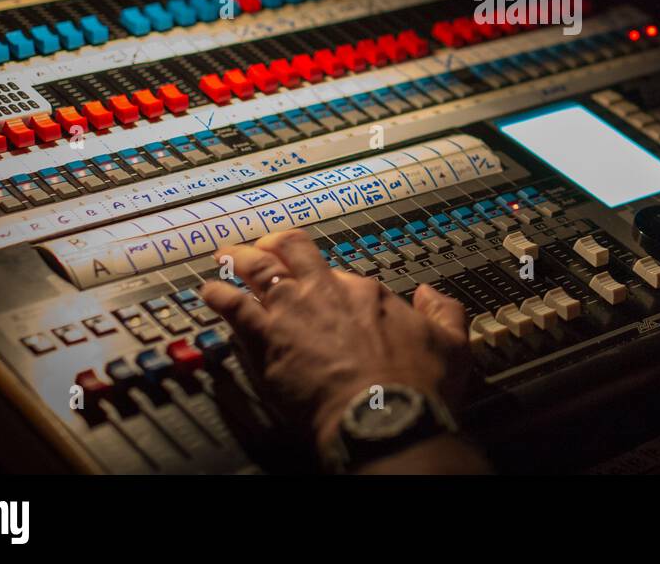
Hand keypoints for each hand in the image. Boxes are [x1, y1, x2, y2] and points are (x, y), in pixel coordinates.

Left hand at [199, 230, 471, 460]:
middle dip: (277, 245)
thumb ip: (444, 313)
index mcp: (369, 292)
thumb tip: (433, 297)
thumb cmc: (416, 386)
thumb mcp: (452, 344)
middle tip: (264, 243)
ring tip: (227, 255)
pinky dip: (218, 295)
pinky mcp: (267, 337)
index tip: (326, 284)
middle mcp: (329, 292)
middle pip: (295, 252)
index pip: (341, 274)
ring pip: (259, 271)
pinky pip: (234, 306)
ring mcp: (294, 311)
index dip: (331, 279)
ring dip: (241, 260)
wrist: (384, 415)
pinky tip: (208, 292)